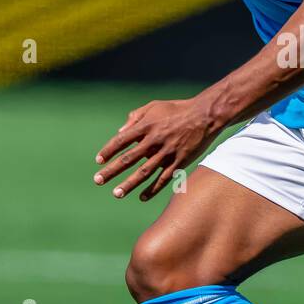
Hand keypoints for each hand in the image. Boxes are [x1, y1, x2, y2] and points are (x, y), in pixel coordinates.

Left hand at [93, 98, 213, 201]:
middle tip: (98, 180)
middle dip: (112, 170)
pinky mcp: (179, 162)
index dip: (108, 150)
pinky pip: (163, 178)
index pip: (121, 140)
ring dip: (129, 184)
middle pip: (129, 158)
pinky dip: (152, 189)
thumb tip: (120, 132)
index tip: (98, 160)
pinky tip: (142, 197)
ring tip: (116, 193)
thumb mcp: (154, 106)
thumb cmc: (177, 109)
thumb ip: (135, 116)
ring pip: (144, 172)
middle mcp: (154, 140)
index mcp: (146, 126)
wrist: (205, 115)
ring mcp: (167, 153)